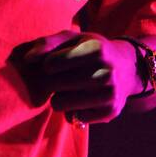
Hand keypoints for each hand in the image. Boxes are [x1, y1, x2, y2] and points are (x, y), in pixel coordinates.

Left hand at [15, 29, 141, 124]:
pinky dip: (72, 110)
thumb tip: (27, 59)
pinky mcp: (110, 112)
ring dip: (58, 97)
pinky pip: (72, 117)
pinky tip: (82, 100)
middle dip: (51, 82)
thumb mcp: (72, 39)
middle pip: (53, 85)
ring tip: (71, 88)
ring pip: (59, 103)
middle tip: (62, 77)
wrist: (127, 69)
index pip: (50, 64)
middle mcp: (106, 72)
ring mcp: (110, 94)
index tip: (55, 62)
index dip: (48, 64)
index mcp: (96, 49)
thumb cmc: (90, 50)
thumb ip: (46, 43)